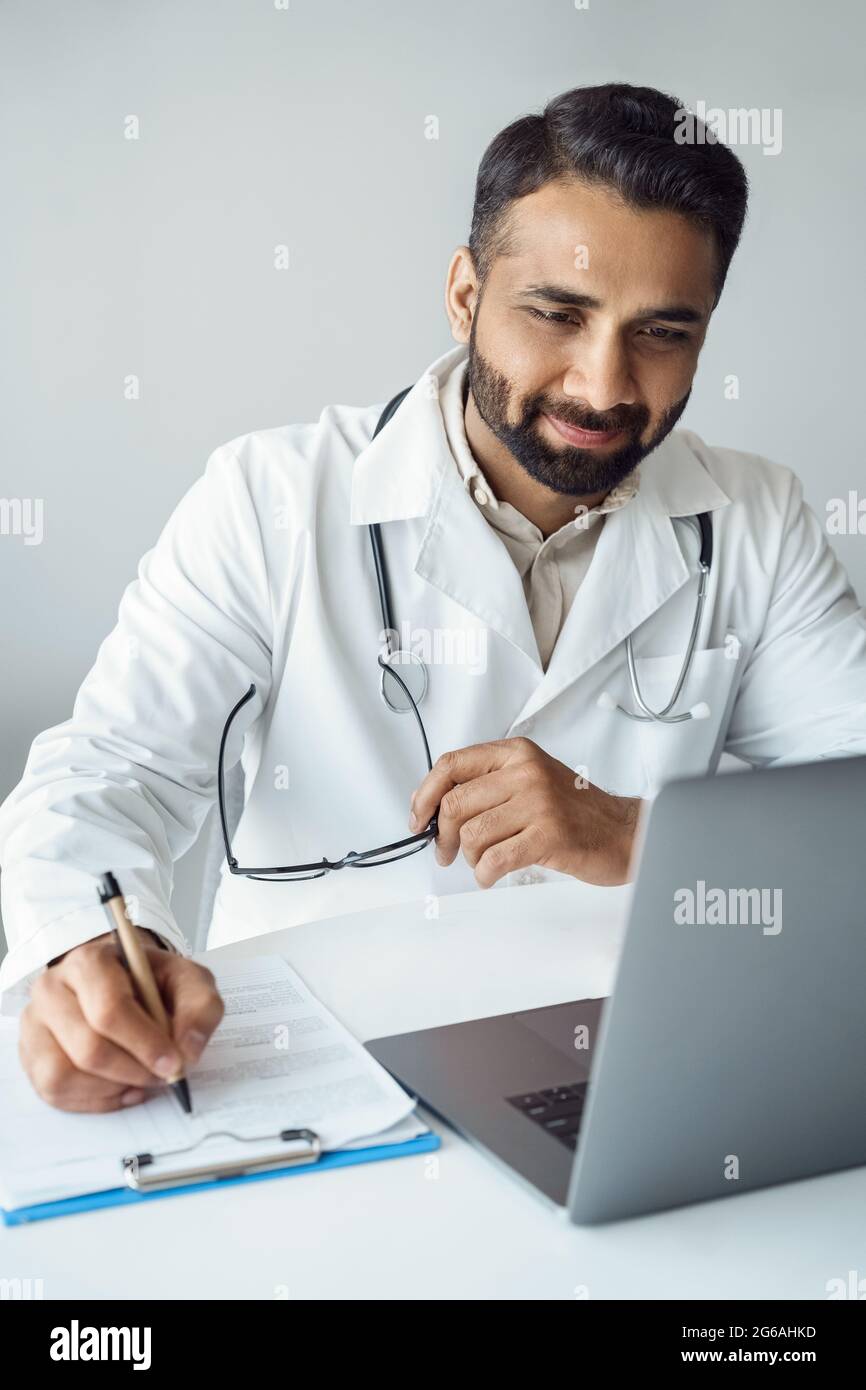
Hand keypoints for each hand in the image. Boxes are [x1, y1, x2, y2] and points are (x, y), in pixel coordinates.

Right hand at [19, 928, 223, 1112]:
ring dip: (110, 1088)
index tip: (173, 1063)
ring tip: (139, 1079)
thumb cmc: (151, 981)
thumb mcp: (188, 980)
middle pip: (88, 1049)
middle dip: (133, 1071)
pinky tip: (120, 1087)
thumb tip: (188, 1051)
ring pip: (63, 1076)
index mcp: (90, 962)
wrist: (122, 981)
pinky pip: (54, 1092)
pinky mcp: (31, 1054)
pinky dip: (93, 1100)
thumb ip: (200, 1007)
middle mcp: (52, 989)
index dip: (145, 1044)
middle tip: (161, 1075)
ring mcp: (36, 1024)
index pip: (110, 1010)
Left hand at [409, 737, 641, 888]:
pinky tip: (491, 876)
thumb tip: (430, 805)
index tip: (418, 818)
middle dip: (443, 835)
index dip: (425, 795)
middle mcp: (525, 772)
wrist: (623, 832)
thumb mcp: (530, 781)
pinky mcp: (548, 835)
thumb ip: (486, 785)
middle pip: (456, 803)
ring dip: (469, 858)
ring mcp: (538, 803)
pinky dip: (484, 875)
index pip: (451, 765)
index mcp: (516, 754)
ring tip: (483, 863)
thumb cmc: (574, 812)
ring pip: (472, 834)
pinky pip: (494, 859)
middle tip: (447, 853)